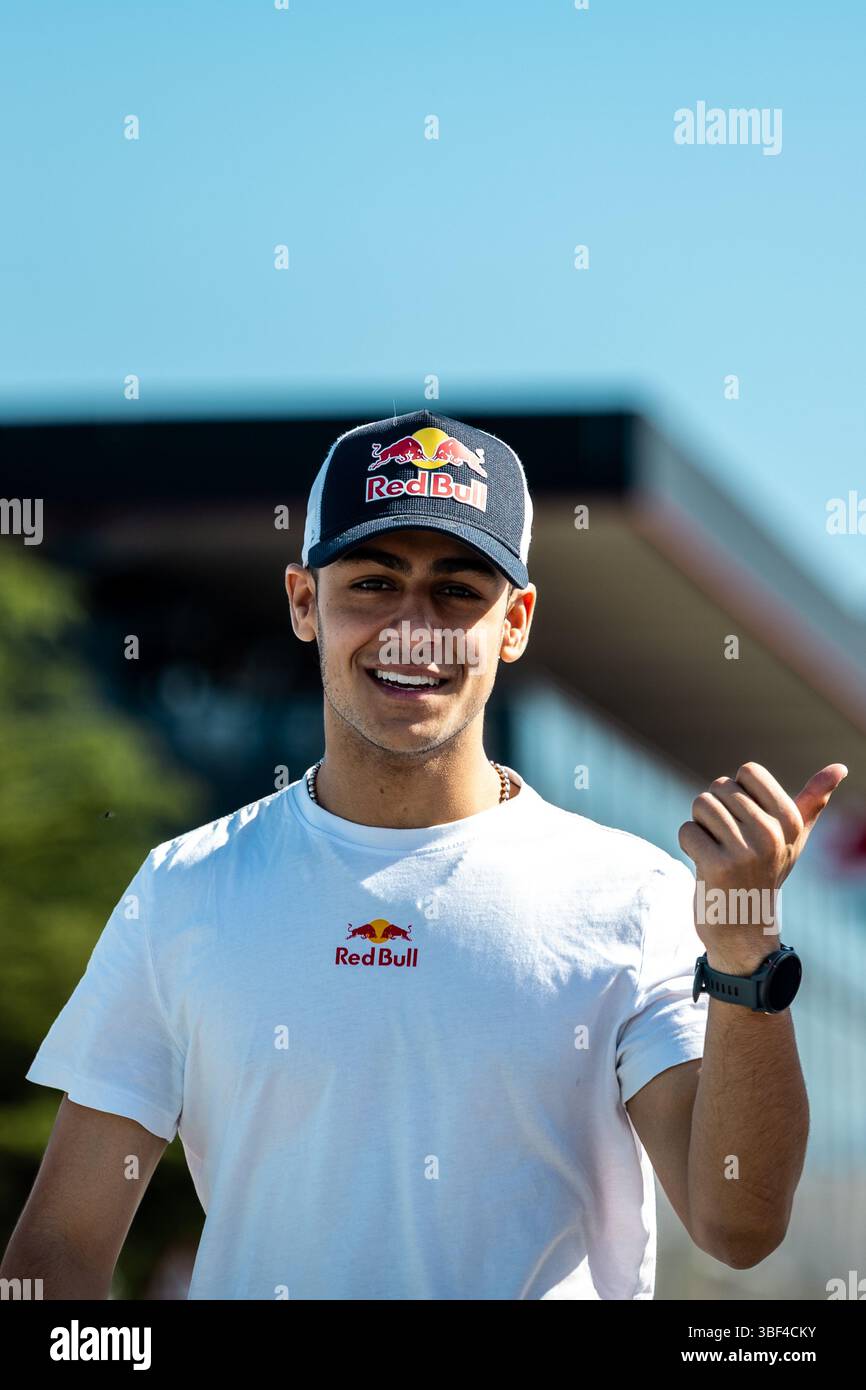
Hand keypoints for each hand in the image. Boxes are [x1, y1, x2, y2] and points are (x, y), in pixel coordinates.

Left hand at [678, 761, 847, 973]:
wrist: (744, 929)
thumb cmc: (765, 873)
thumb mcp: (792, 837)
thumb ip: (813, 801)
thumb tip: (840, 767)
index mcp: (790, 821)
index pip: (749, 771)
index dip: (736, 792)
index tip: (745, 821)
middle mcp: (772, 834)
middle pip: (720, 787)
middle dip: (715, 811)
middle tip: (728, 842)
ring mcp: (745, 851)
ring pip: (701, 804)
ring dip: (700, 826)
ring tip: (717, 850)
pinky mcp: (717, 866)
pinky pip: (687, 829)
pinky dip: (689, 844)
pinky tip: (704, 864)